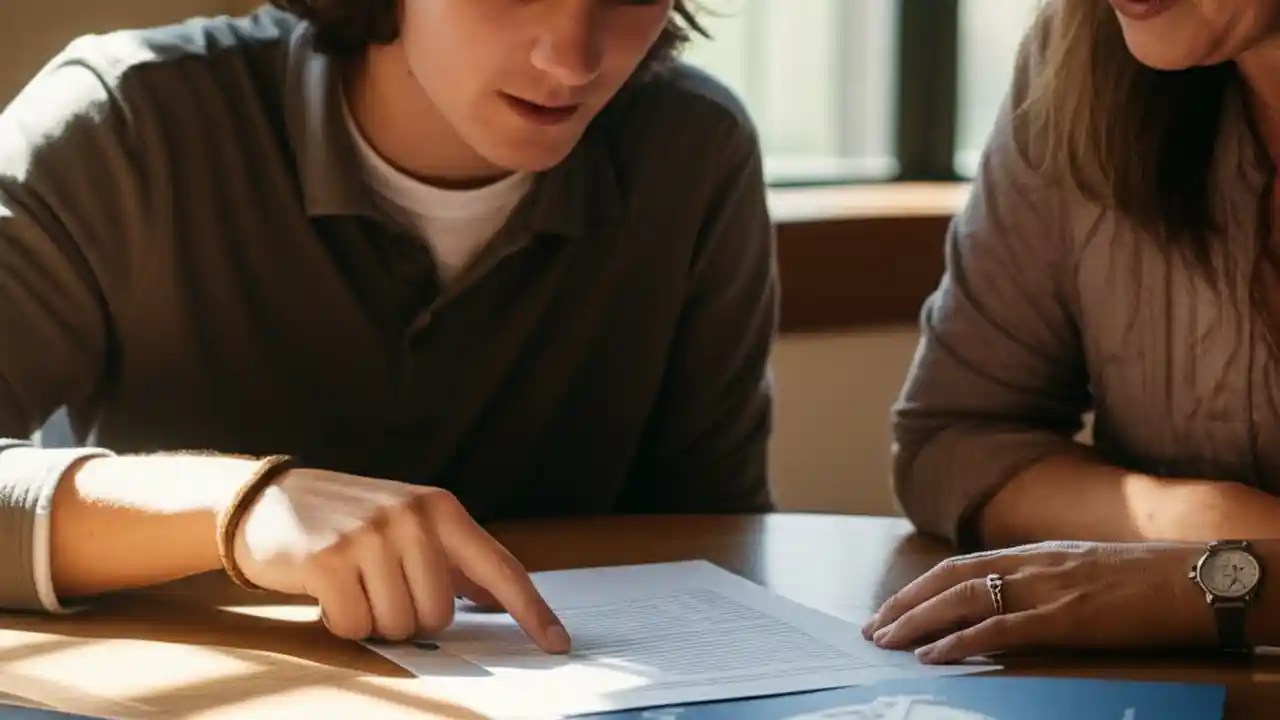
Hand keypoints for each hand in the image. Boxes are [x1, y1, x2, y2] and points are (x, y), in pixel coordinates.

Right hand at [231, 468, 569, 652]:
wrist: (265, 499)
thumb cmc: (346, 519)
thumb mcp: (407, 522)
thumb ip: (453, 558)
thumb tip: (500, 597)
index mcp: (440, 508)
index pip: (500, 567)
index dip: (532, 609)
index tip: (558, 642)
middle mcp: (412, 518)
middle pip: (441, 614)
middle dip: (410, 616)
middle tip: (378, 587)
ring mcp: (371, 536)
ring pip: (400, 625)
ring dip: (374, 620)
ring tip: (353, 585)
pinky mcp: (330, 560)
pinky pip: (356, 627)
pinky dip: (340, 623)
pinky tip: (327, 592)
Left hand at [861, 542, 1214, 663]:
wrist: (1197, 579)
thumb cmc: (1148, 580)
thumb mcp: (1084, 568)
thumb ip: (1044, 578)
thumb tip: (1010, 600)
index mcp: (1035, 552)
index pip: (962, 565)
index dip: (923, 586)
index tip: (893, 607)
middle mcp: (1032, 564)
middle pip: (951, 579)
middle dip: (906, 604)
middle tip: (874, 629)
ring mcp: (1047, 588)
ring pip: (965, 600)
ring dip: (919, 621)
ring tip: (888, 641)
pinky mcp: (1066, 618)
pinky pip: (1000, 629)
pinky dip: (961, 641)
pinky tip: (934, 654)